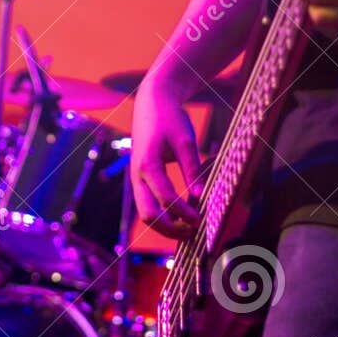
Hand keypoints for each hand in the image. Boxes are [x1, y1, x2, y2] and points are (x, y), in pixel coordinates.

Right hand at [130, 80, 202, 239]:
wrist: (151, 103)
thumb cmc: (169, 119)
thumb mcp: (185, 140)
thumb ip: (192, 168)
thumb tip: (200, 196)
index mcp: (147, 164)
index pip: (165, 199)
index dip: (184, 213)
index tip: (201, 220)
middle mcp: (136, 176)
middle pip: (148, 215)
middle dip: (170, 229)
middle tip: (193, 233)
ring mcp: (136, 179)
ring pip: (145, 213)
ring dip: (165, 226)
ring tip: (188, 229)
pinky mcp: (140, 180)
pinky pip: (147, 204)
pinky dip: (163, 215)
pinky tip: (181, 217)